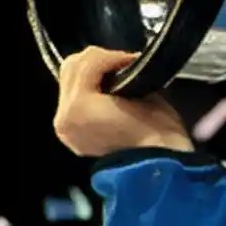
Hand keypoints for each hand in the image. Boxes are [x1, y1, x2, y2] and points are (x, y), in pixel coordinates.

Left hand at [53, 47, 193, 156]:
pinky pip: (74, 101)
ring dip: (92, 74)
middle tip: (123, 64)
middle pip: (71, 68)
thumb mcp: (144, 93)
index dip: (114, 56)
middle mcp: (64, 116)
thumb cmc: (160, 133)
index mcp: (80, 107)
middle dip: (98, 61)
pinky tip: (108, 94)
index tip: (134, 59)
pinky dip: (90, 91)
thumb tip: (119, 66)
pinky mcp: (71, 134)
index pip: (89, 62)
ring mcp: (65, 127)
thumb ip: (121, 75)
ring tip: (117, 78)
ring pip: (69, 82)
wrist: (160, 170)